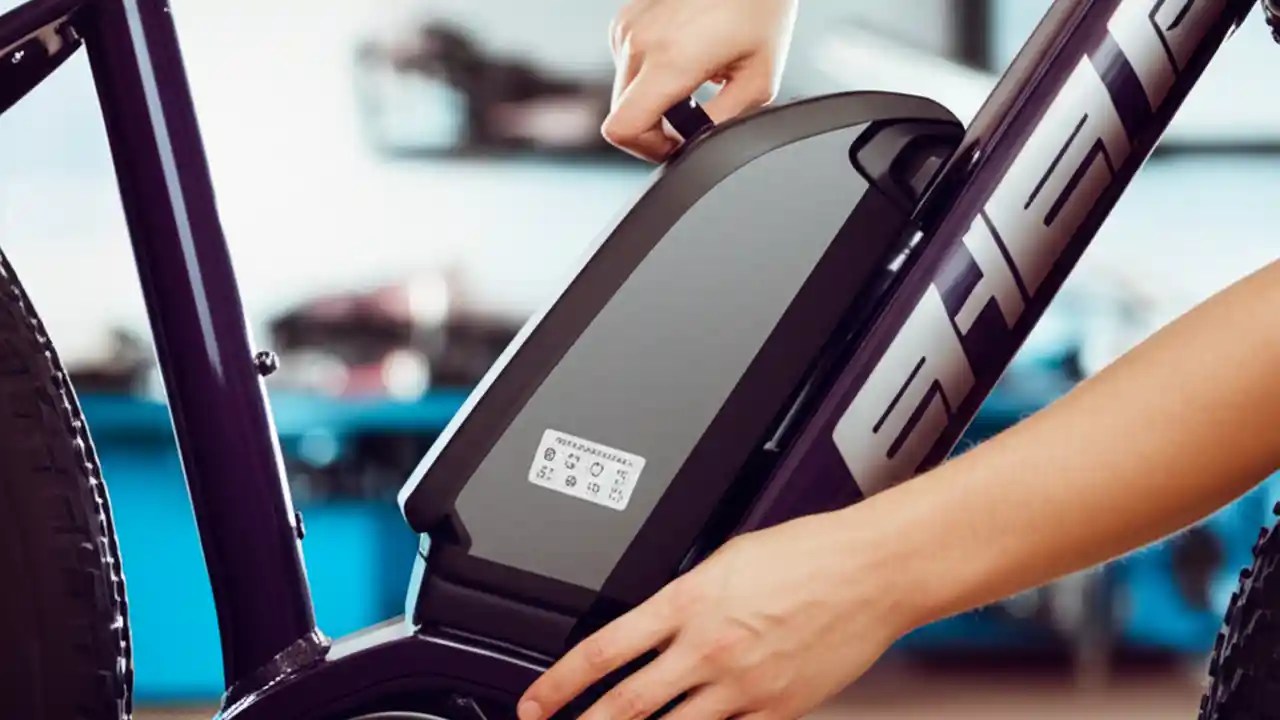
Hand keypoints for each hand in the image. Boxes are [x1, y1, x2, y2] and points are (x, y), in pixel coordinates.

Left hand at [516, 510, 911, 719]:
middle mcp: (706, 647)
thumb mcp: (727, 558)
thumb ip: (687, 596)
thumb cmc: (809, 552)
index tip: (536, 703)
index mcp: (687, 601)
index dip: (557, 684)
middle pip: (624, 705)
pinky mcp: (777, 710)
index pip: (602, 652)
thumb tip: (658, 623)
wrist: (869, 570)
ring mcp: (741, 685)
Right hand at [604, 0, 798, 161]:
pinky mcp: (626, 18)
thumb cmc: (759, 7)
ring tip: (693, 80)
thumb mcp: (758, 79)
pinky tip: (683, 57)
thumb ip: (723, 120)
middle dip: (655, 125)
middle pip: (622, 114)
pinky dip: (651, 72)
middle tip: (693, 114)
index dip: (646, 149)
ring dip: (654, 97)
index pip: (623, 128)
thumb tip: (698, 142)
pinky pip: (628, 64)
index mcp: (669, 60)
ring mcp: (628, 26)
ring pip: (625, 91)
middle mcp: (639, 41)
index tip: (674, 144)